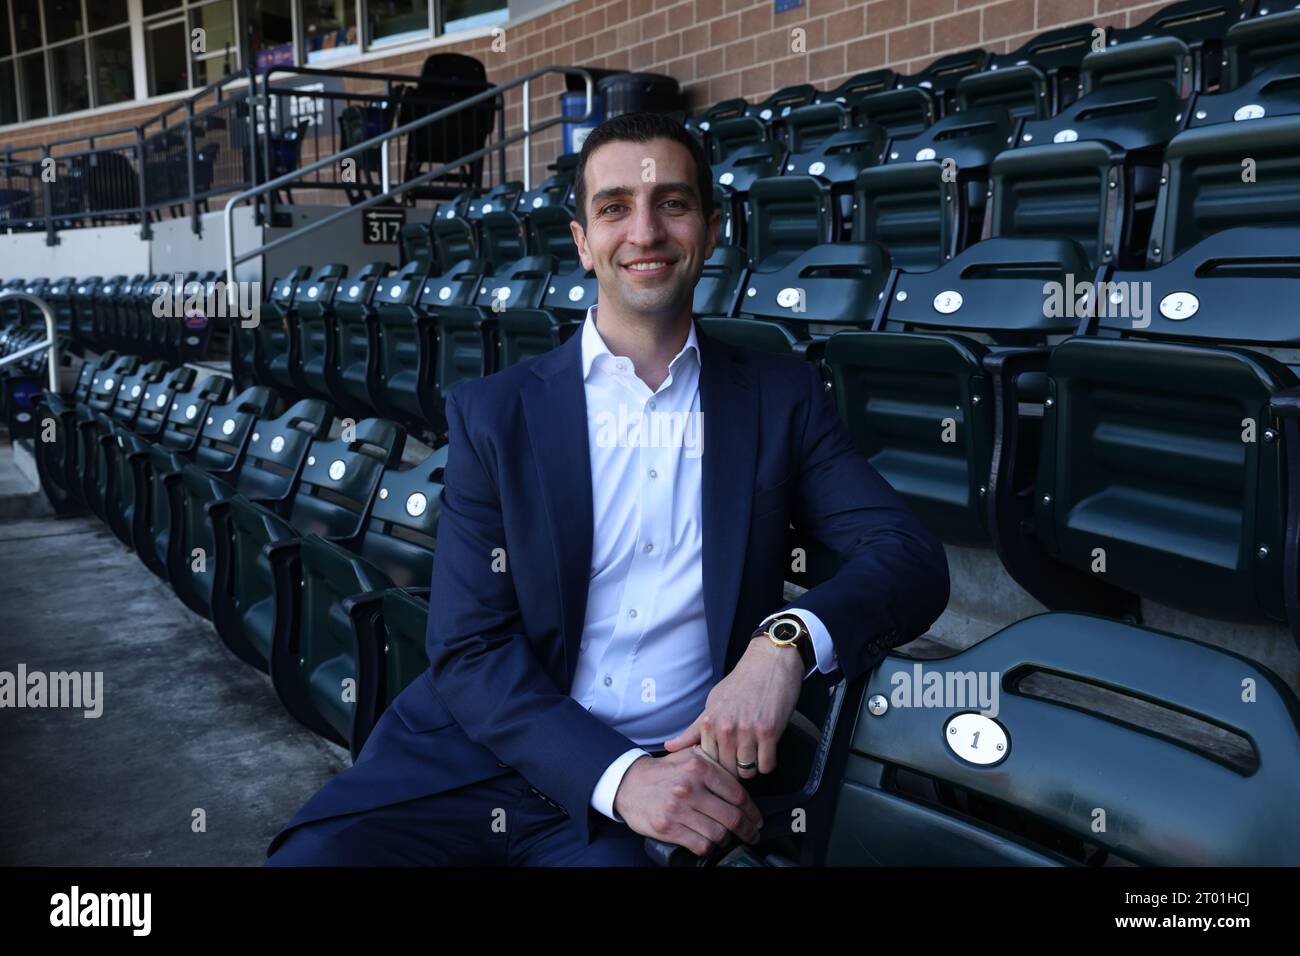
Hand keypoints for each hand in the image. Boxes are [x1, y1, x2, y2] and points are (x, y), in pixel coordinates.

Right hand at [612, 747, 762, 855]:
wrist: (628, 784)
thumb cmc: (663, 772)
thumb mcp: (688, 755)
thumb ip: (714, 761)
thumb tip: (741, 776)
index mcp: (699, 767)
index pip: (737, 794)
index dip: (752, 811)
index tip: (756, 819)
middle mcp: (689, 787)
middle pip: (732, 817)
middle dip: (747, 830)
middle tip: (751, 834)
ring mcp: (678, 809)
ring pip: (718, 834)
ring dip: (727, 840)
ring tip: (728, 838)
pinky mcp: (668, 827)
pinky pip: (700, 844)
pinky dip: (709, 847)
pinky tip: (709, 842)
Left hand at [663, 635, 802, 779]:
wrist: (770, 662)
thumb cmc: (741, 683)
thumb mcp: (712, 704)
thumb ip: (694, 730)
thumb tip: (669, 747)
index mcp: (709, 722)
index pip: (708, 762)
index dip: (717, 765)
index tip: (725, 758)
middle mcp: (725, 728)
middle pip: (727, 770)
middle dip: (734, 769)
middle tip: (742, 758)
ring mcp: (747, 730)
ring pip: (747, 771)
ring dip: (752, 768)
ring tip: (754, 753)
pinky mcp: (769, 732)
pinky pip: (766, 765)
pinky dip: (767, 763)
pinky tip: (766, 750)